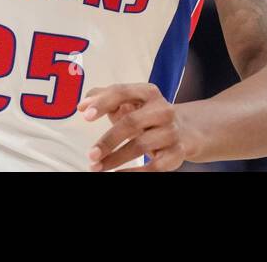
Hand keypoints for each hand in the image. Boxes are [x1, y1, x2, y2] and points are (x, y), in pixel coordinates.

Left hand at [77, 83, 194, 171]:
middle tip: (91, 154)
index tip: (85, 115)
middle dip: (108, 140)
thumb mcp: (129, 102)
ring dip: (115, 159)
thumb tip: (82, 105)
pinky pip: (154, 166)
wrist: (184, 130)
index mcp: (148, 92)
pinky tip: (117, 174)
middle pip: (131, 122)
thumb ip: (105, 97)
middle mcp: (162, 110)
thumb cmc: (146, 115)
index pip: (122, 92)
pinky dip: (134, 172)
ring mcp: (171, 131)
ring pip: (140, 146)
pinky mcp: (176, 152)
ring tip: (97, 167)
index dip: (103, 102)